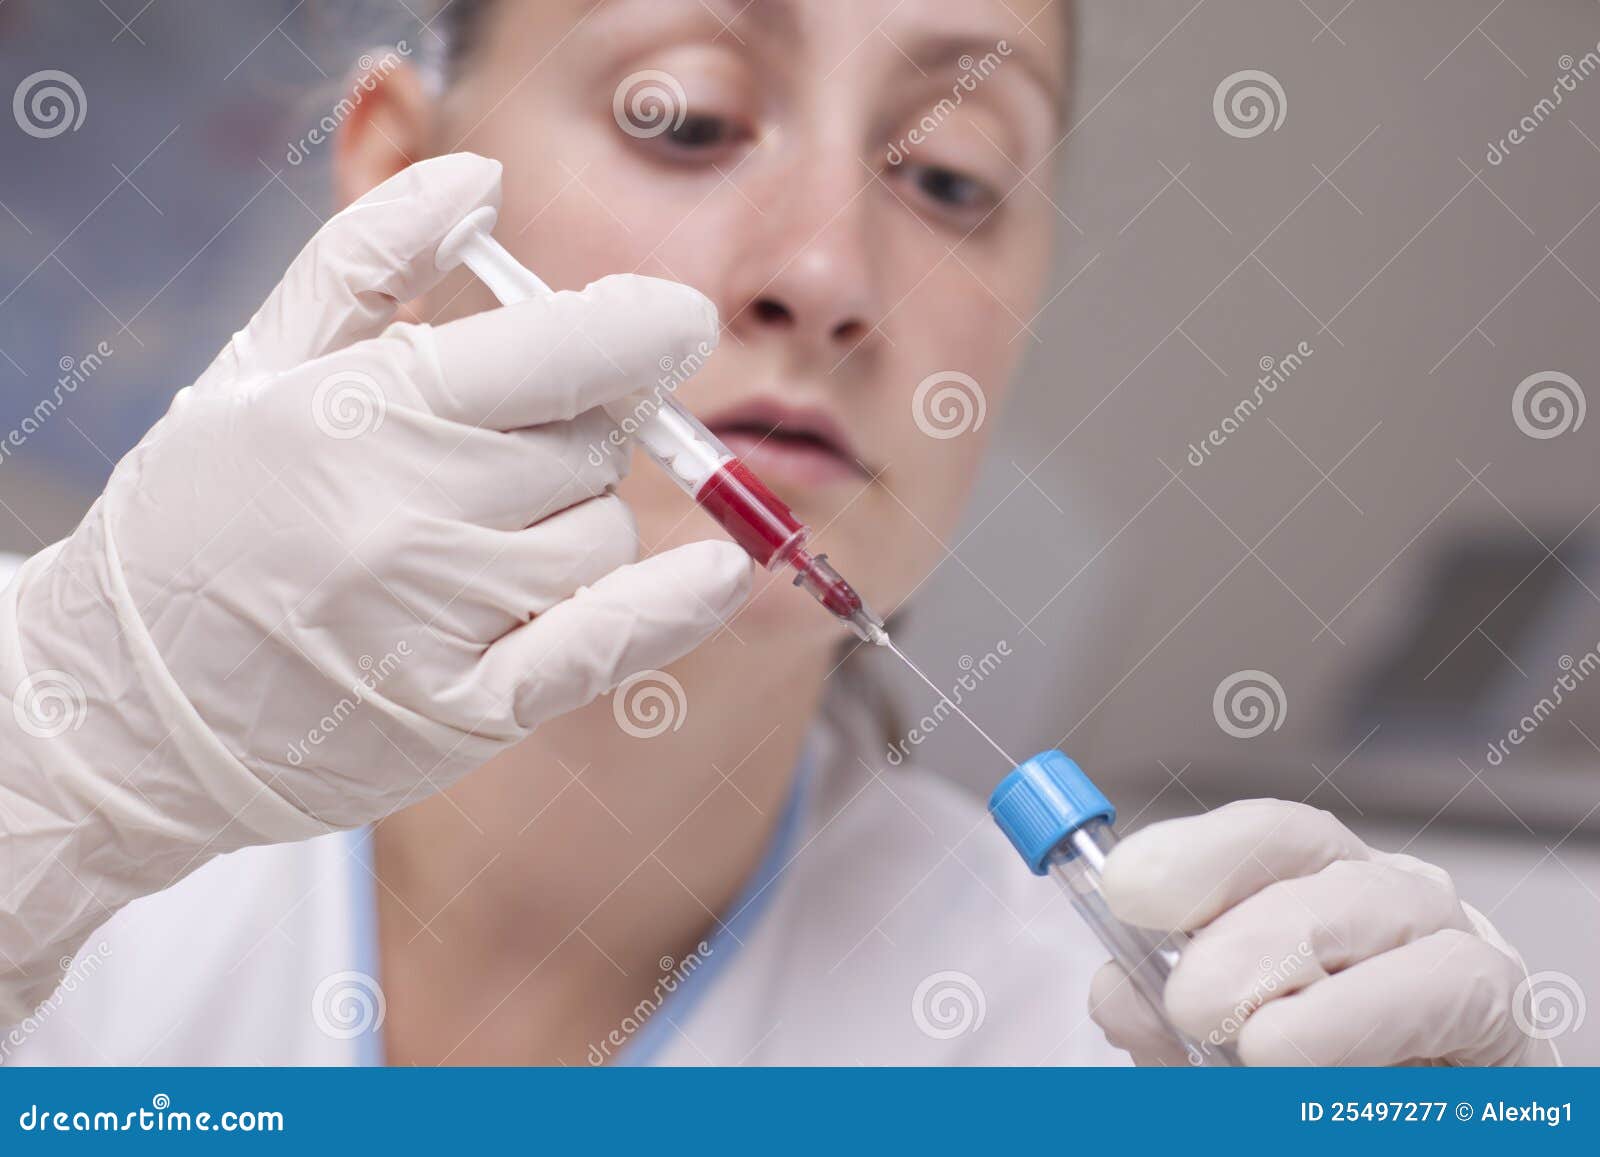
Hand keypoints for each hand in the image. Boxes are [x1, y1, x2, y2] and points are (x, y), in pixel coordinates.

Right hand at [0, 153, 747, 1017]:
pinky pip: (606, 647)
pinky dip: (675, 610)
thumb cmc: (197, 516)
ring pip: (600, 539)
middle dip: (570, 436)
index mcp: (364, 412)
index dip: (640, 330)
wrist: (120, 705)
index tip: (676, 325)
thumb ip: (370, 258)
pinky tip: (721, 575)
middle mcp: (407, 515)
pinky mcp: (462, 714)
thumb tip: (481, 182)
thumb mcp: (259, 365)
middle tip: (498, 453)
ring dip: (575, 525)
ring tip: (481, 538)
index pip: (561, 352)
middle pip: (591, 448)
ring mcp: (438, 623)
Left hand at [1087, 799, 1549, 1065]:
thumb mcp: (1213, 1059)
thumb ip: (1164, 1022)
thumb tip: (1117, 990)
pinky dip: (1372, 1017)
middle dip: (1239, 922)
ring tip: (1253, 1046)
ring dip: (1304, 964)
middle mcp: (1379, 900)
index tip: (1126, 886)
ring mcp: (1448, 944)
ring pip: (1384, 905)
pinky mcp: (1505, 1014)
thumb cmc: (1310, 1096)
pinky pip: (1455, 985)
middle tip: (1189, 1000)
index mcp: (1305, 892)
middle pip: (1313, 854)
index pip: (1258, 838)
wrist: (1392, 1135)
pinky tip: (1302, 1054)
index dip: (1194, 852)